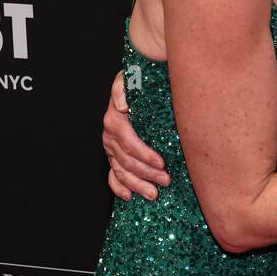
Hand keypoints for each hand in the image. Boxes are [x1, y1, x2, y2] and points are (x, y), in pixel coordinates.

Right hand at [101, 70, 170, 200]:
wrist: (134, 86)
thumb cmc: (136, 83)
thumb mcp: (130, 79)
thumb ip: (123, 88)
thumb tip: (122, 105)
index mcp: (114, 119)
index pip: (129, 142)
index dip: (144, 154)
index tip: (161, 163)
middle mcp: (110, 135)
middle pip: (127, 160)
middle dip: (147, 173)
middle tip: (166, 180)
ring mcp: (111, 147)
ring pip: (121, 171)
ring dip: (137, 184)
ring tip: (154, 194)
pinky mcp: (114, 155)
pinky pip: (112, 175)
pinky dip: (119, 187)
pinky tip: (129, 196)